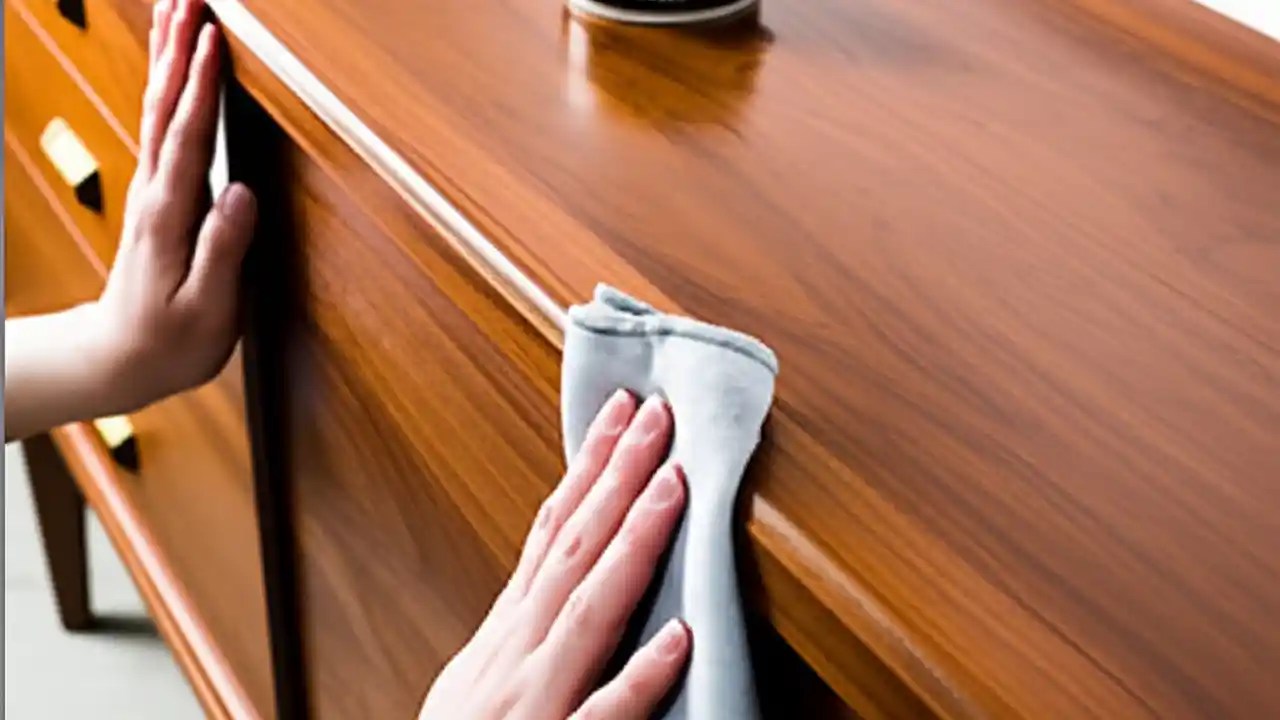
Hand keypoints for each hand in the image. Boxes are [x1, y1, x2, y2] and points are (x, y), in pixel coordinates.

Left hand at [95, 0, 254, 411]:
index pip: (188, 140)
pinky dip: (166, 88)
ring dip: (168, 58)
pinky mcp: (155, 196)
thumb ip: (224, 251)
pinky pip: (160, 127)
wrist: (117, 358)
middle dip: (178, 50)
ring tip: (181, 12)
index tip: (214, 40)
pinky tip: (175, 69)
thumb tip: (243, 194)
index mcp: (170, 217)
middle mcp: (154, 194)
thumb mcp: (206, 311)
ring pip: (157, 110)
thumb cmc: (169, 343)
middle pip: (164, 107)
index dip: (203, 89)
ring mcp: (150, 191)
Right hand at [420, 392, 691, 719]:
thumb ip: (526, 629)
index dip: (586, 471)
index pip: (549, 536)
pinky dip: (639, 677)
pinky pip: (603, 717)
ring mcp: (532, 708)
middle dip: (615, 478)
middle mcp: (514, 659)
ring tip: (673, 486)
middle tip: (657, 415)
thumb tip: (568, 576)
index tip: (619, 416)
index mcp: (503, 638)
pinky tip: (680, 638)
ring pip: (587, 614)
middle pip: (570, 552)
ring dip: (632, 546)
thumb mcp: (482, 682)